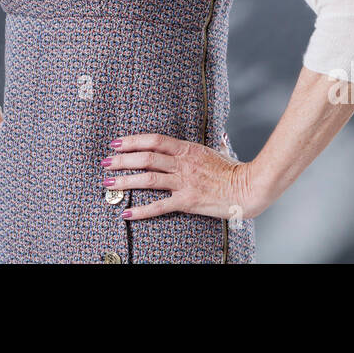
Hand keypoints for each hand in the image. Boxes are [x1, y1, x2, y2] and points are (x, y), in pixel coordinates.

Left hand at [103, 133, 262, 221]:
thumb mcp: (216, 151)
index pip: (154, 140)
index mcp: (188, 149)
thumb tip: (209, 140)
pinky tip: (126, 212)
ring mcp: (184, 182)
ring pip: (148, 179)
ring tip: (108, 182)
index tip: (116, 143)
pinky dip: (141, 210)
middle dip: (121, 160)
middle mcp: (183, 163)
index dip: (132, 141)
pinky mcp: (187, 201)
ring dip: (125, 180)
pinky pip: (159, 206)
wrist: (249, 187)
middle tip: (105, 162)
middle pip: (146, 158)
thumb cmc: (234, 170)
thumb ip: (205, 147)